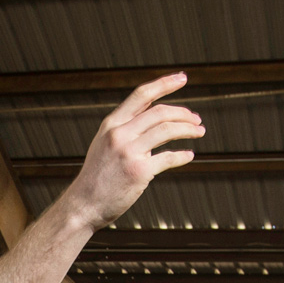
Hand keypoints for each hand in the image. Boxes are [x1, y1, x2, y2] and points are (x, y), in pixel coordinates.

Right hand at [59, 72, 203, 231]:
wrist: (84, 205)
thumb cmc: (98, 176)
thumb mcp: (105, 144)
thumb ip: (126, 129)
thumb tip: (155, 116)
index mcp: (111, 124)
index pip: (142, 95)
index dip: (165, 83)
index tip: (183, 78)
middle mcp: (119, 134)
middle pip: (160, 112)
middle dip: (183, 113)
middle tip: (197, 119)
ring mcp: (129, 152)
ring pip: (167, 129)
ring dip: (188, 129)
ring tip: (199, 132)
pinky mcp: (139, 172)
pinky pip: (168, 157)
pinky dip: (182, 155)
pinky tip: (189, 155)